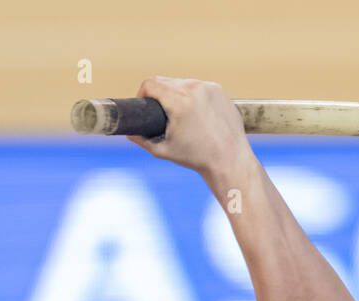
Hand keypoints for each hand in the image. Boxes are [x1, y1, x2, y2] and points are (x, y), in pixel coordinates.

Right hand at [128, 77, 253, 183]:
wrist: (230, 161)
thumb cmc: (197, 158)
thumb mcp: (163, 150)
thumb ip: (141, 139)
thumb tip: (128, 132)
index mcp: (180, 101)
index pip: (150, 83)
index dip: (142, 93)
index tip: (143, 104)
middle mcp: (195, 89)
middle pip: (165, 81)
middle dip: (159, 94)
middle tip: (160, 111)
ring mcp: (209, 88)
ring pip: (182, 83)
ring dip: (176, 93)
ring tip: (179, 113)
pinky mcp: (220, 91)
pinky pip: (199, 87)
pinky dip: (194, 96)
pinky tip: (195, 111)